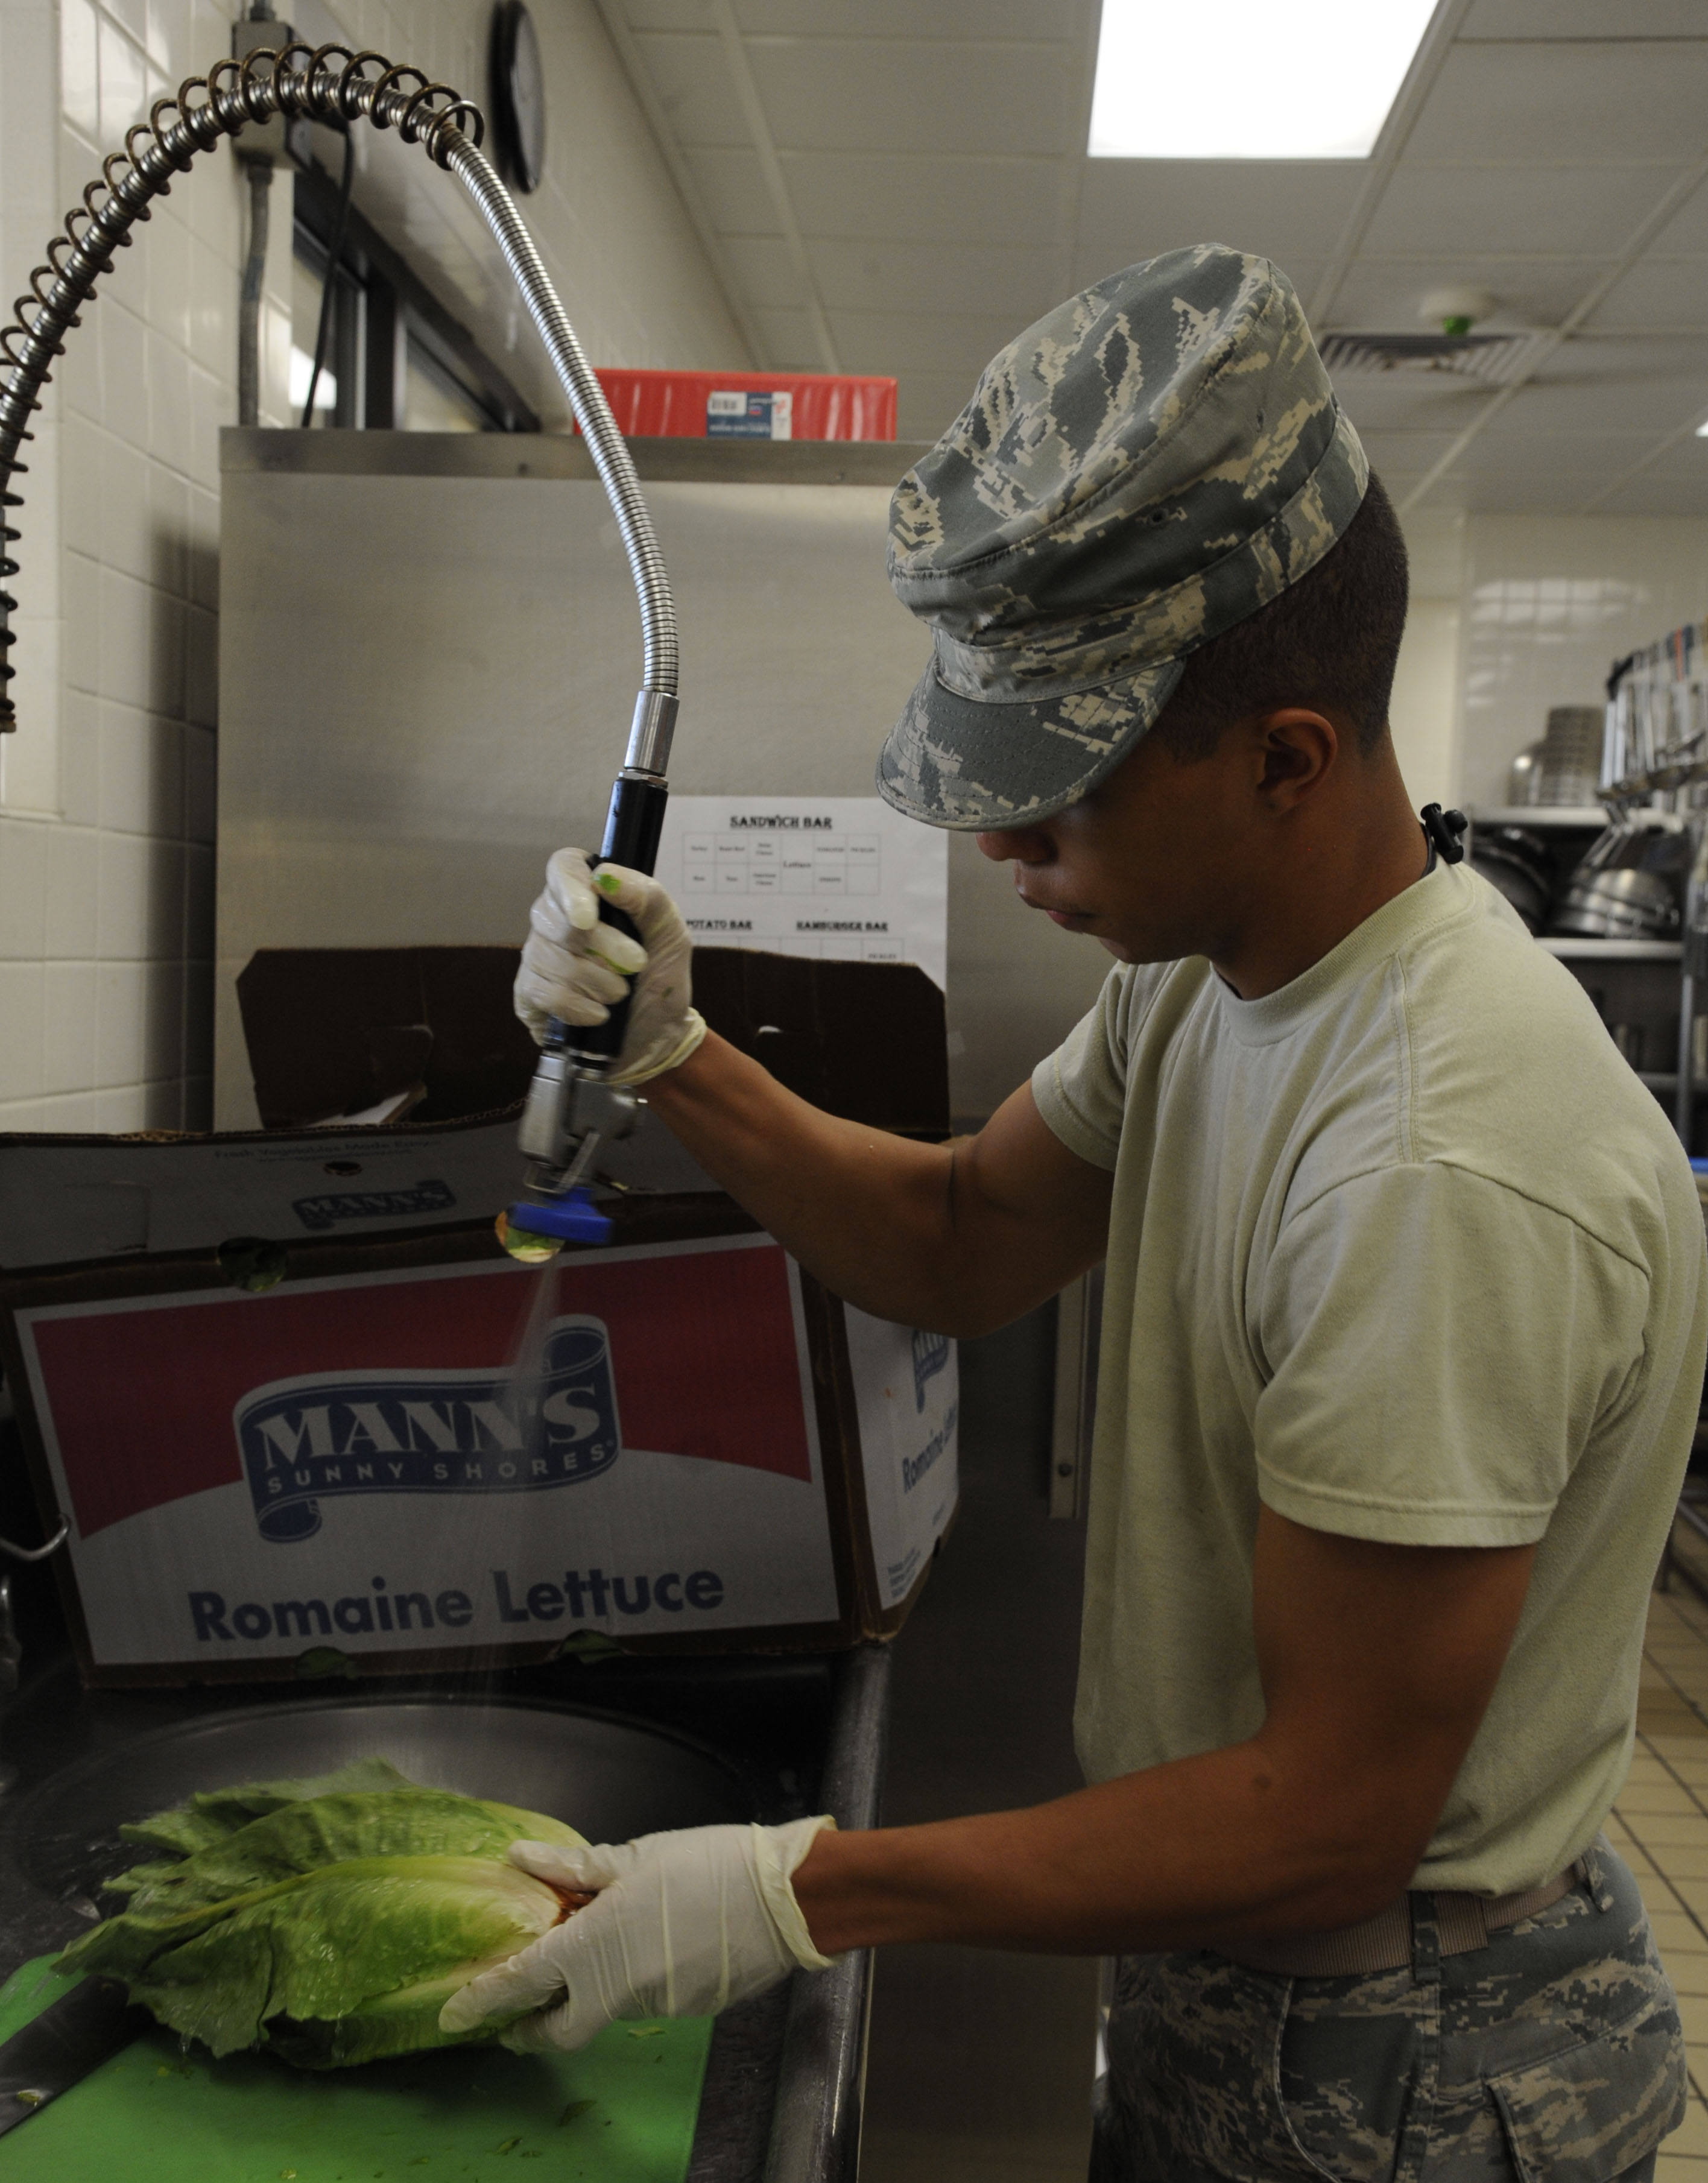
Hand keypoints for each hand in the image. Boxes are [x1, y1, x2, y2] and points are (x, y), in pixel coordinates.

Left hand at [438, 1818, 837, 2052]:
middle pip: (564, 2028)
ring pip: (612, 2001)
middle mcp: (618, 1987)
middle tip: (517, 2018)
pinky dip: (645, 1972)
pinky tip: (668, 1936)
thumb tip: (520, 1860)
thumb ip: (574, 1869)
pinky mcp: (689, 2008)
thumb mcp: (635, 1857)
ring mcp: (656, 2004)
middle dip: (534, 2029)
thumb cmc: (707, 1864)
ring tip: (626, 1930)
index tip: (454, 2015)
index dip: (484, 2000)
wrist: (784, 1896)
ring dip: (604, 1978)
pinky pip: (652, 1993)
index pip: (523, 1983)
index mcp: (595, 1946)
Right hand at [513, 848, 706, 1085]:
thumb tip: (606, 878)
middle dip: (604, 947)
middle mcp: (555, 917)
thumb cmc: (660, 979)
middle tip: (636, 964)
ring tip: (620, 993)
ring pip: (550, 958)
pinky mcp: (528, 992)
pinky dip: (578, 1006)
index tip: (589, 918)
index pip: (563, 867)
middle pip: (558, 918)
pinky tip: (598, 1014)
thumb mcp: (671, 936)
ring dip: (597, 982)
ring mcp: (538, 954)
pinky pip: (543, 992)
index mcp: (589, 893)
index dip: (570, 888)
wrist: (656, 1034)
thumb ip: (647, 898)